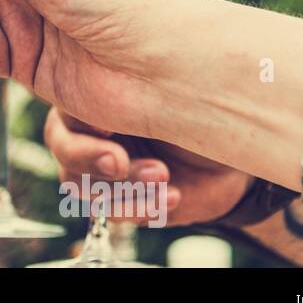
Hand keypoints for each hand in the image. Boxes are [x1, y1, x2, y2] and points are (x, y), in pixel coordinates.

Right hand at [45, 106, 250, 225]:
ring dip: (123, 186)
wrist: (237, 157)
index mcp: (97, 98)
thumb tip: (110, 90)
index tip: (108, 124)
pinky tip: (173, 195)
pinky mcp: (123, 202)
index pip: (68, 106)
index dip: (80, 118)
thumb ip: (138, 90)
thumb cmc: (206, 109)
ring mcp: (104, 171)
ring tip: (163, 176)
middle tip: (119, 161)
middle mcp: (93, 134)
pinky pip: (115, 213)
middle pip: (65, 149)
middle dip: (90, 158)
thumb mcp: (173, 93)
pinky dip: (143, 207)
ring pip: (84, 186)